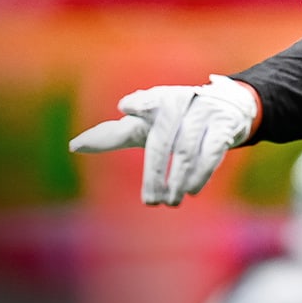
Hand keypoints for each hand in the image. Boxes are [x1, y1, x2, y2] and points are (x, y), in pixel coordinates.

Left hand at [69, 75, 259, 205]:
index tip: (126, 107)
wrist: (227, 105)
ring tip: (169, 201)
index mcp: (157, 101)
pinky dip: (201, 173)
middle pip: (163, 140)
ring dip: (177, 180)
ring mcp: (204, 113)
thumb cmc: (174, 119)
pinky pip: (212, 151)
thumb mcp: (146, 124)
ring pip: (186, 150)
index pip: (147, 101)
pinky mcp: (225, 125)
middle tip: (150, 201)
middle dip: (155, 173)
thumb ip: (113, 134)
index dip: (139, 103)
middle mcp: (180, 102)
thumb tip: (74, 146)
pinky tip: (191, 190)